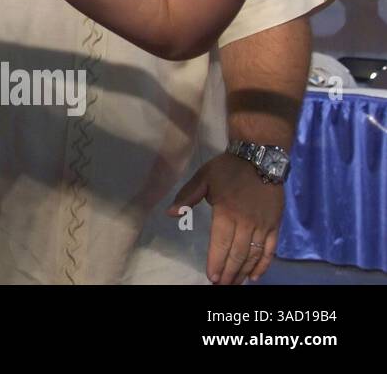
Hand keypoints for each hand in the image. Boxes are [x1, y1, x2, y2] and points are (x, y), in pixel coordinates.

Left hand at [167, 152, 283, 284]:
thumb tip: (170, 213)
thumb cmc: (228, 168)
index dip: (216, 262)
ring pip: (252, 254)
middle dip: (228, 273)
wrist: (260, 157)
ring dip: (243, 271)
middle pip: (237, 253)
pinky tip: (255, 275)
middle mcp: (245, 222)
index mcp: (226, 212)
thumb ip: (186, 197)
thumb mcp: (202, 178)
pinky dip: (263, 264)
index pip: (220, 244)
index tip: (211, 277)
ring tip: (235, 284)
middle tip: (221, 286)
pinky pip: (269, 249)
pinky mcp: (274, 224)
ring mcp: (262, 225)